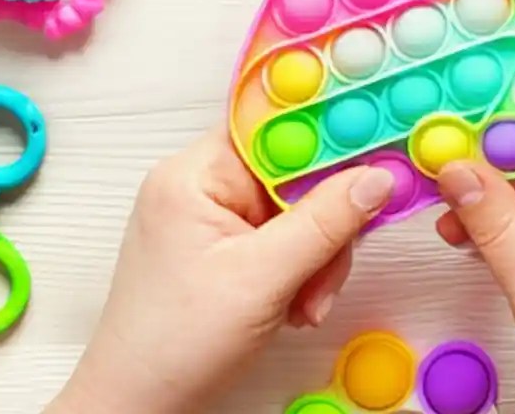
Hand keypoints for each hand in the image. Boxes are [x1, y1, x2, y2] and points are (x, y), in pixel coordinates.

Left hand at [48, 128, 394, 413]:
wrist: (137, 406)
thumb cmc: (176, 343)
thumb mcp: (263, 278)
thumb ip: (325, 222)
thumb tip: (377, 177)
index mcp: (194, 174)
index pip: (274, 129)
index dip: (327, 141)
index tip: (373, 158)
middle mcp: (200, 187)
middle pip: (292, 177)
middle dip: (322, 229)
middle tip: (327, 274)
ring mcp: (210, 221)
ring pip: (294, 215)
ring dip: (314, 261)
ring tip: (305, 307)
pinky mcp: (222, 253)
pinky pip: (280, 243)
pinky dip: (298, 275)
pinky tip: (294, 309)